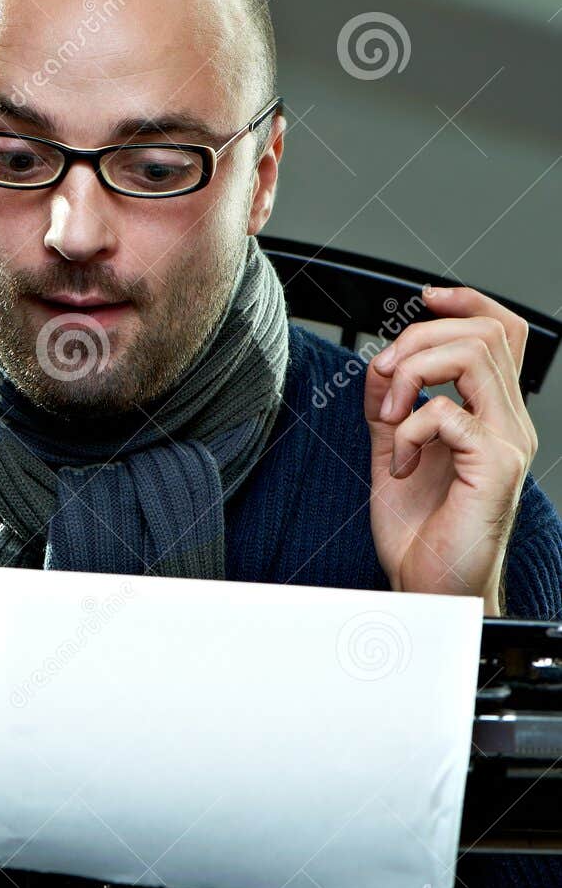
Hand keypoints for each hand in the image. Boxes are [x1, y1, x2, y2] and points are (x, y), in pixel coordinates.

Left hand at [364, 283, 536, 614]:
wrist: (429, 589)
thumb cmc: (421, 533)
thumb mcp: (394, 454)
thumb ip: (389, 408)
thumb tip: (378, 363)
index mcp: (491, 414)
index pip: (500, 332)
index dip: (465, 301)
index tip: (423, 299)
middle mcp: (508, 421)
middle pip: (484, 331)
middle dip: (419, 339)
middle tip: (384, 379)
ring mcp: (508, 441)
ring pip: (475, 354)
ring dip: (413, 372)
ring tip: (389, 416)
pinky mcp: (495, 465)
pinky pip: (448, 413)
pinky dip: (409, 428)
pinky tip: (400, 463)